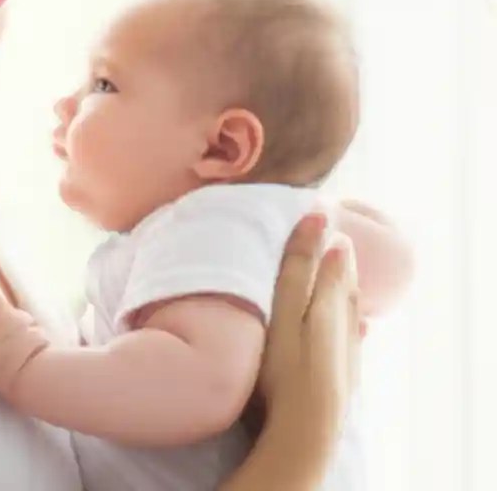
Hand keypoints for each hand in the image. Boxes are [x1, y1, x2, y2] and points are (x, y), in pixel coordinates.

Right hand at [258, 213, 361, 444]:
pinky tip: (358, 327)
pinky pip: (353, 338)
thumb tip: (320, 220)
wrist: (305, 429)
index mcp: (331, 302)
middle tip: (329, 240)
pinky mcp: (343, 374)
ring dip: (345, 290)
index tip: (320, 214)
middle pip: (346, 284)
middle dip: (339, 262)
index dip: (326, 238)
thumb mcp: (284, 311)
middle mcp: (346, 322)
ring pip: (351, 311)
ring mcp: (347, 350)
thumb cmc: (285, 368)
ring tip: (340, 274)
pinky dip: (352, 324)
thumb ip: (298, 268)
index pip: (335, 260)